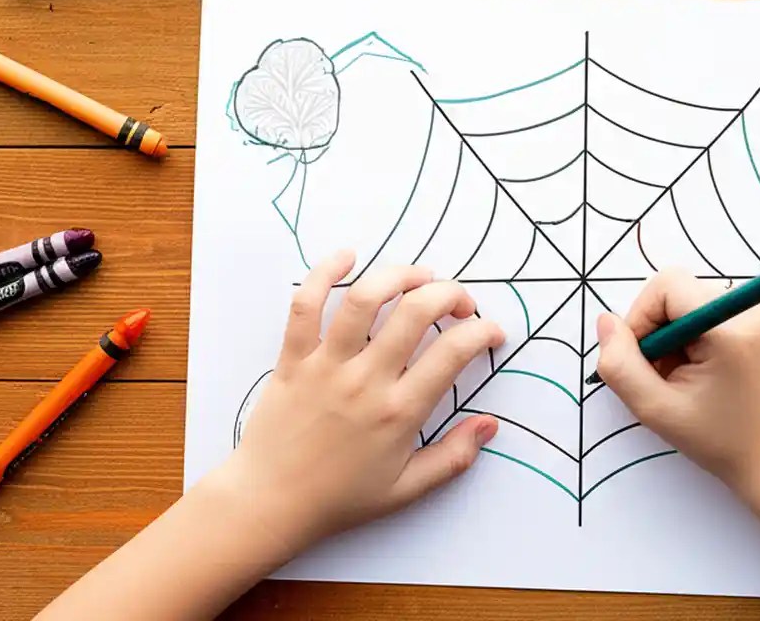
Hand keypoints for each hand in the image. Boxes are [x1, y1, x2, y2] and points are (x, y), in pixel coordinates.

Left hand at [208, 251, 504, 555]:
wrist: (269, 503)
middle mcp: (366, 380)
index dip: (482, 332)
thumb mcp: (406, 490)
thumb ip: (453, 457)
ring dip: (399, 275)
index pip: (453, 353)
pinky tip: (347, 256)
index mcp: (399, 412)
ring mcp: (326, 365)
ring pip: (365, 298)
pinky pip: (305, 304)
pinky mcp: (292, 358)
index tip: (490, 332)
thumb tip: (489, 425)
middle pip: (416, 312)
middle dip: (449, 294)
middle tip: (459, 302)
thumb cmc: (338, 499)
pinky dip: (325, 272)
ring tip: (418, 275)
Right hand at [594, 269, 759, 501]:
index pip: (667, 285)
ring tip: (681, 377)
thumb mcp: (656, 409)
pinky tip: (697, 370)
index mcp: (730, 326)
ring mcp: (757, 310)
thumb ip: (620, 365)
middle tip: (662, 375)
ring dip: (671, 336)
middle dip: (655, 330)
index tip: (642, 361)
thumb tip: (606, 322)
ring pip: (686, 301)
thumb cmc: (719, 440)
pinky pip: (703, 310)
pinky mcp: (756, 319)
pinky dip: (689, 337)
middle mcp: (750, 307)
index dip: (641, 318)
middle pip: (676, 291)